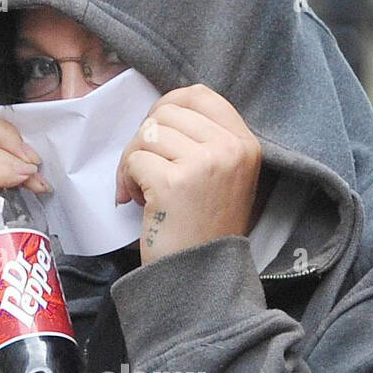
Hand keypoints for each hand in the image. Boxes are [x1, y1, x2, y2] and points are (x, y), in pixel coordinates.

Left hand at [115, 84, 262, 265]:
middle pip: (167, 112)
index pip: (200, 94)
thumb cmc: (205, 229)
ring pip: (148, 134)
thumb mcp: (224, 178)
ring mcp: (204, 164)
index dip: (168, 105)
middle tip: (144, 169)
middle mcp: (230, 149)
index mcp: (245, 144)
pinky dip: (126, 180)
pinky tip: (137, 201)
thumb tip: (161, 114)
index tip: (156, 133)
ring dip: (133, 160)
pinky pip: (135, 160)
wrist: (200, 278)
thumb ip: (205, 142)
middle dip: (145, 138)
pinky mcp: (174, 182)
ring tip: (142, 190)